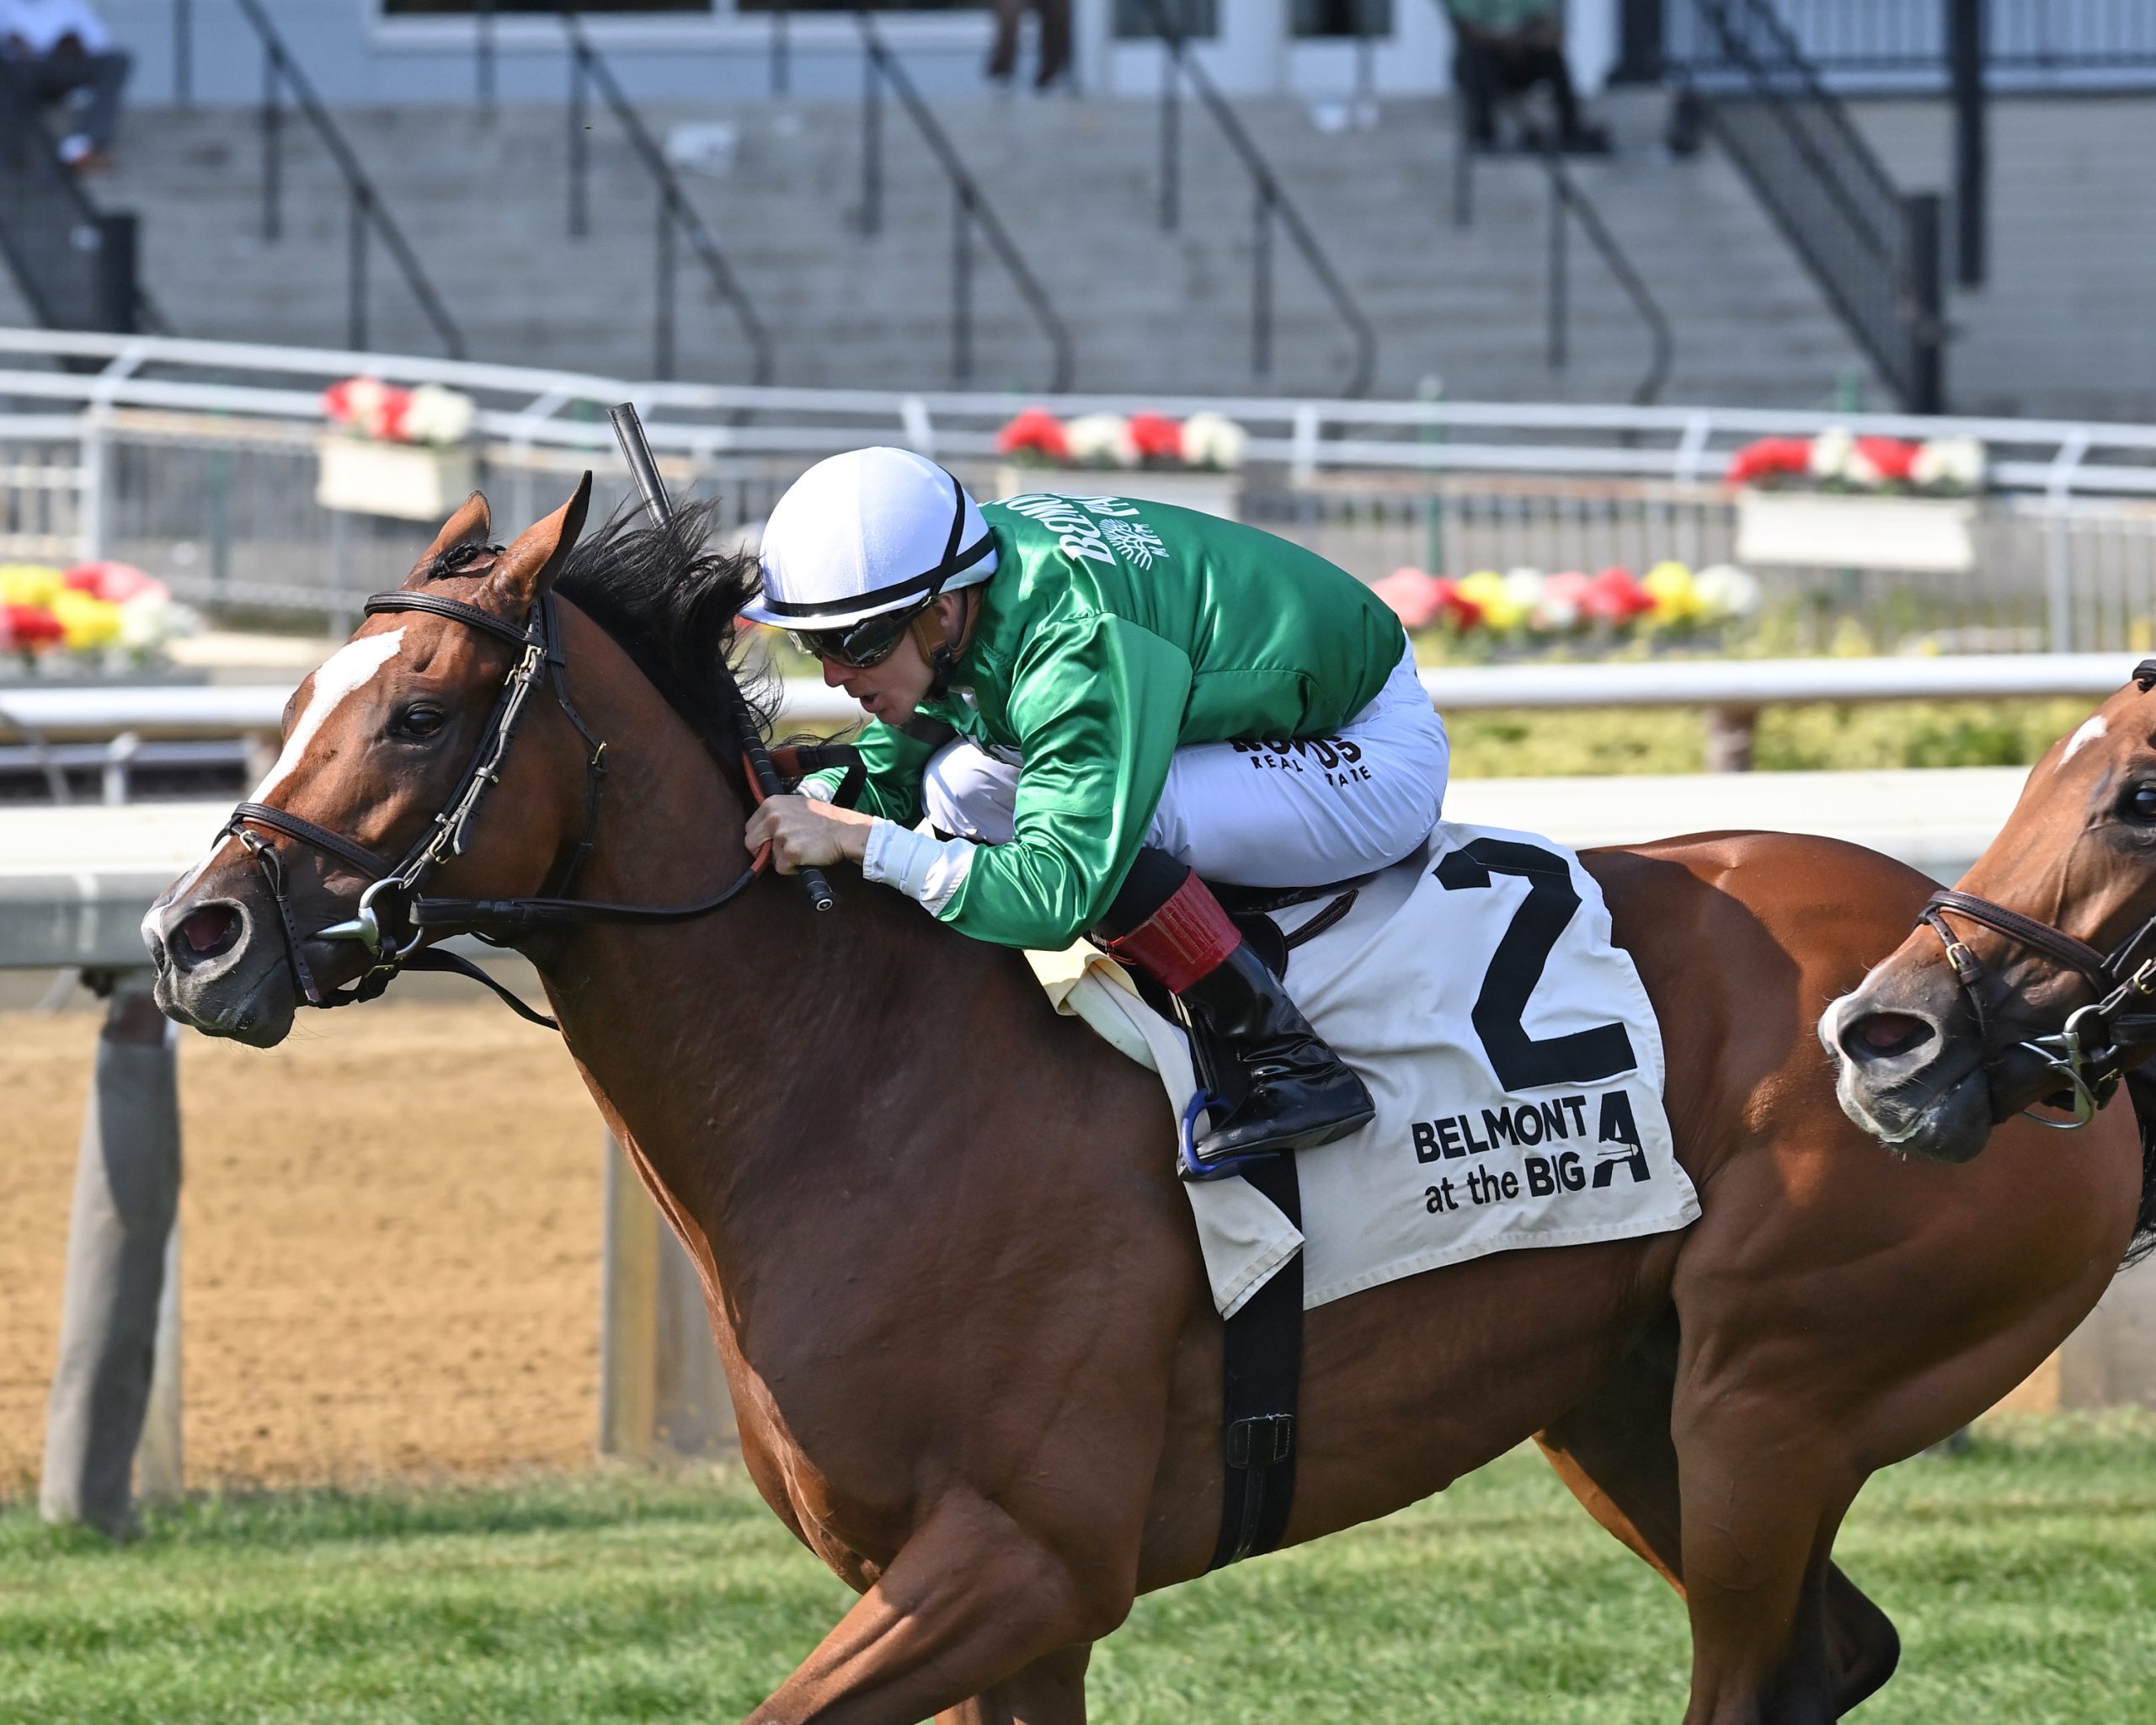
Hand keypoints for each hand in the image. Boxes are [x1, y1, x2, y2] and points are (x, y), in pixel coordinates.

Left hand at [744, 794, 873, 874]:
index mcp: (771, 803)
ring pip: (769, 857)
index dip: (759, 838)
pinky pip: (782, 868)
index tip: (768, 843)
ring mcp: (781, 835)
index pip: (750, 827)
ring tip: (801, 849)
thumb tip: (763, 827)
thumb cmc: (825, 818)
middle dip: (763, 851)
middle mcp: (773, 818)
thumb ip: (777, 813)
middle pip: (751, 843)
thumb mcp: (796, 804)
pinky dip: (792, 868)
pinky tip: (805, 857)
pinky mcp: (790, 853)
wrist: (845, 830)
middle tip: (780, 852)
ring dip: (782, 859)